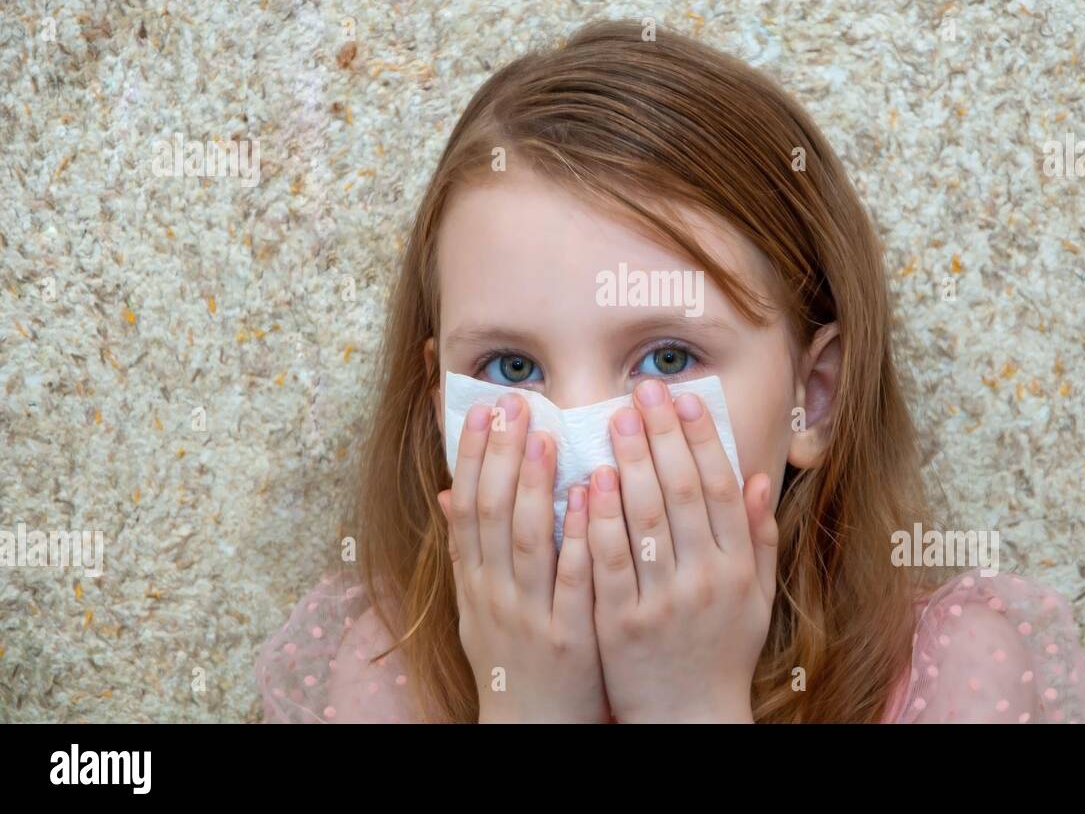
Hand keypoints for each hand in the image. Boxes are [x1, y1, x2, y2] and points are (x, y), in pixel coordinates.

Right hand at [438, 392, 609, 722]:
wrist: (532, 728)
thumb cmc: (512, 657)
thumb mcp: (478, 606)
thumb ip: (468, 550)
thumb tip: (448, 492)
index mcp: (475, 582)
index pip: (468, 507)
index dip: (474, 457)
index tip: (482, 411)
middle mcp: (494, 594)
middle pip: (494, 514)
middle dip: (502, 456)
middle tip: (514, 404)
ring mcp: (530, 614)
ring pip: (528, 541)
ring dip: (535, 486)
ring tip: (545, 437)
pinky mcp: (568, 636)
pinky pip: (571, 580)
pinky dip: (576, 537)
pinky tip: (588, 498)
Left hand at [587, 378, 778, 722]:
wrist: (688, 719)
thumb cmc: (721, 652)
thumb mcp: (755, 598)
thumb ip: (757, 538)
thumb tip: (758, 478)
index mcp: (737, 568)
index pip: (721, 488)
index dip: (703, 438)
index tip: (685, 398)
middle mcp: (705, 580)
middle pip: (684, 492)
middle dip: (663, 436)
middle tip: (642, 390)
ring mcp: (662, 601)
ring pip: (645, 519)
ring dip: (629, 463)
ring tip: (613, 418)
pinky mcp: (621, 623)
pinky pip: (608, 561)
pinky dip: (598, 518)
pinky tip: (588, 480)